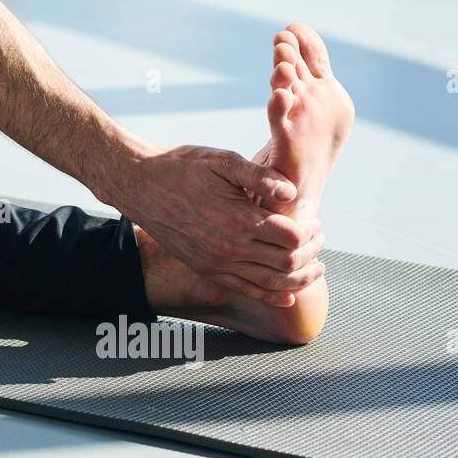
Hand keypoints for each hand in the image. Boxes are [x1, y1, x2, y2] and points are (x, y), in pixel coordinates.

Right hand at [118, 144, 325, 303]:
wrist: (138, 184)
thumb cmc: (181, 167)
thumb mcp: (222, 161)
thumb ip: (261, 176)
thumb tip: (293, 192)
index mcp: (237, 218)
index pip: (292, 236)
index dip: (311, 229)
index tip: (315, 219)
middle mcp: (228, 247)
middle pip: (287, 262)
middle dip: (311, 252)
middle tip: (320, 239)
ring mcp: (215, 263)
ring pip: (271, 283)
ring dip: (299, 278)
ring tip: (314, 267)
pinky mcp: (205, 269)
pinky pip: (245, 290)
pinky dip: (272, 296)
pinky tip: (288, 295)